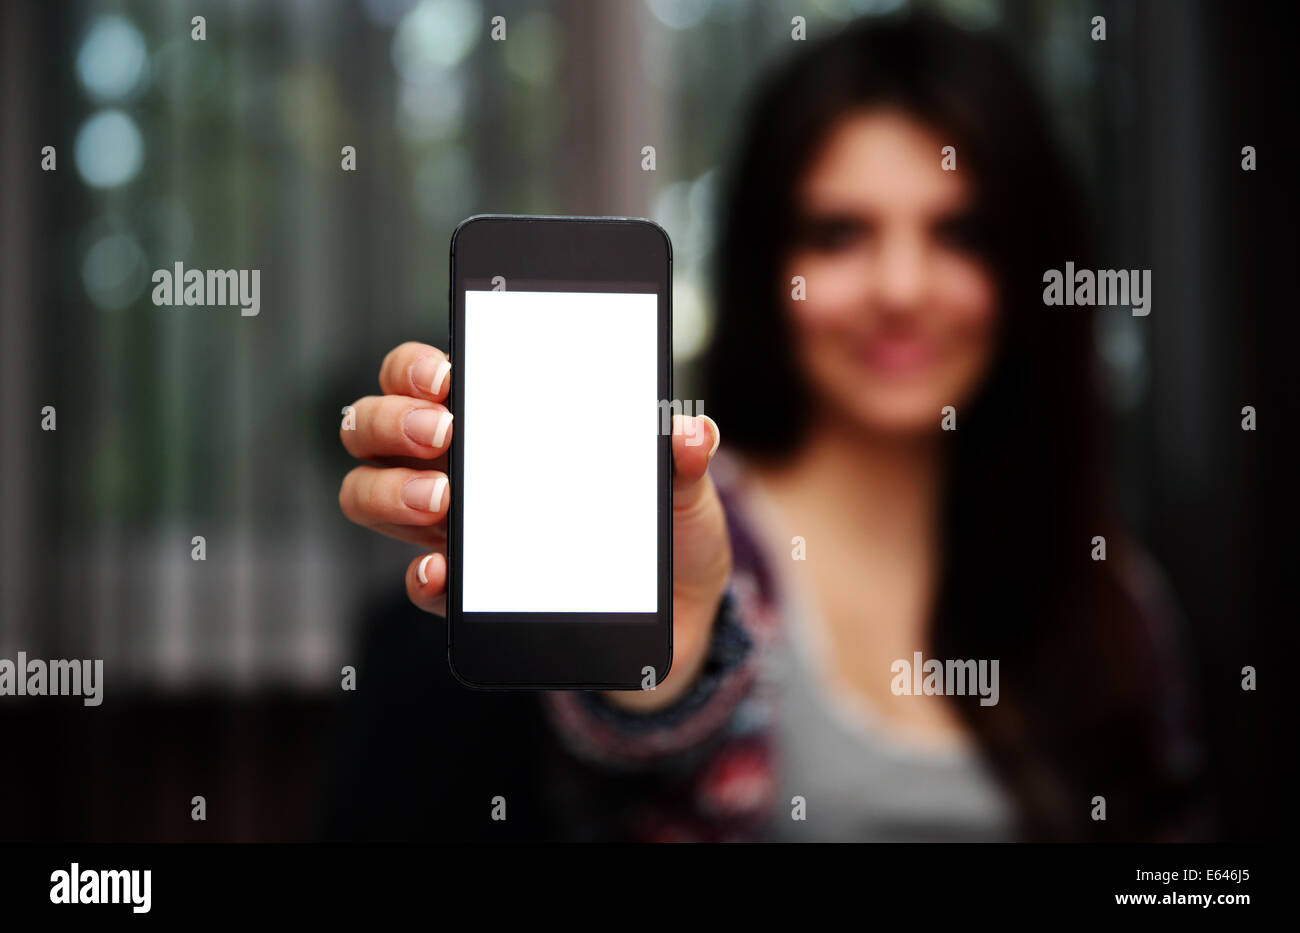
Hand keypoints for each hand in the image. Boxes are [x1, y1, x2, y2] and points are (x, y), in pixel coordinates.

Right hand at [338, 342, 731, 707]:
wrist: (676, 614)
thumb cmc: (665, 529)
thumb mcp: (683, 489)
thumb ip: (684, 458)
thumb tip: (688, 431)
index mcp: (501, 422)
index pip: (424, 377)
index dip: (413, 368)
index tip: (446, 376)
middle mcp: (460, 468)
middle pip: (374, 428)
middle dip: (391, 422)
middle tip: (443, 434)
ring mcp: (455, 530)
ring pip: (370, 495)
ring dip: (389, 491)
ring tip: (442, 501)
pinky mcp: (470, 592)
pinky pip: (421, 582)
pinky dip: (421, 574)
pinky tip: (441, 568)